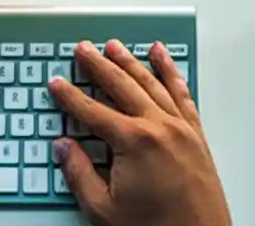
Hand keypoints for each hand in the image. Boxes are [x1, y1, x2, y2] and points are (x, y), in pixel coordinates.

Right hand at [48, 40, 230, 225]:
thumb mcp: (104, 210)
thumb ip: (80, 174)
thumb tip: (63, 147)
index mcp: (133, 142)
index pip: (91, 111)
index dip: (70, 97)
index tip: (57, 84)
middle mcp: (158, 127)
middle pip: (121, 86)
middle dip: (98, 66)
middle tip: (83, 50)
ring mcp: (181, 128)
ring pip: (150, 82)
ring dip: (130, 61)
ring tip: (114, 46)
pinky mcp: (196, 134)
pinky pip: (182, 92)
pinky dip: (170, 71)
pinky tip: (162, 57)